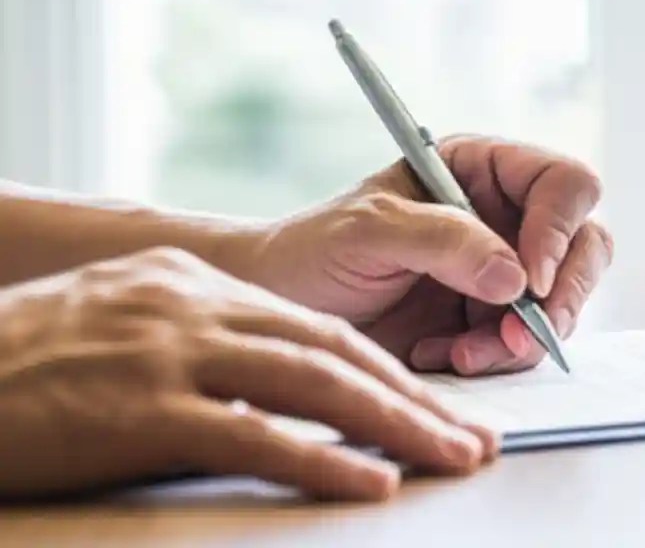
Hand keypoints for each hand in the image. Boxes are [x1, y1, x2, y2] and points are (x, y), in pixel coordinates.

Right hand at [0, 247, 497, 501]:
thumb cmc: (23, 368)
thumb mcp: (120, 329)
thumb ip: (199, 343)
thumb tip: (272, 391)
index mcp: (193, 285)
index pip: (316, 328)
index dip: (386, 372)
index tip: (436, 408)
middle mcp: (193, 305)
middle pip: (334, 350)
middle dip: (415, 398)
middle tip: (475, 438)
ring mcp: (168, 353)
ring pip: (314, 384)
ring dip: (397, 425)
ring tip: (455, 458)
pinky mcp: (141, 410)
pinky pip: (254, 435)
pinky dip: (322, 460)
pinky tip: (373, 482)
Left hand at [238, 136, 612, 375]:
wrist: (283, 313)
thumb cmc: (313, 251)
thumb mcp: (369, 232)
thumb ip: (443, 241)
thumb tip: (516, 277)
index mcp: (483, 169)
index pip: (564, 184)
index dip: (559, 229)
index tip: (527, 279)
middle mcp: (506, 216)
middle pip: (587, 244)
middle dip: (560, 295)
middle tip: (520, 334)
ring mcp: (506, 271)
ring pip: (564, 302)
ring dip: (522, 338)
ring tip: (461, 354)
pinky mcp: (494, 322)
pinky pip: (529, 345)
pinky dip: (495, 360)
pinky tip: (442, 358)